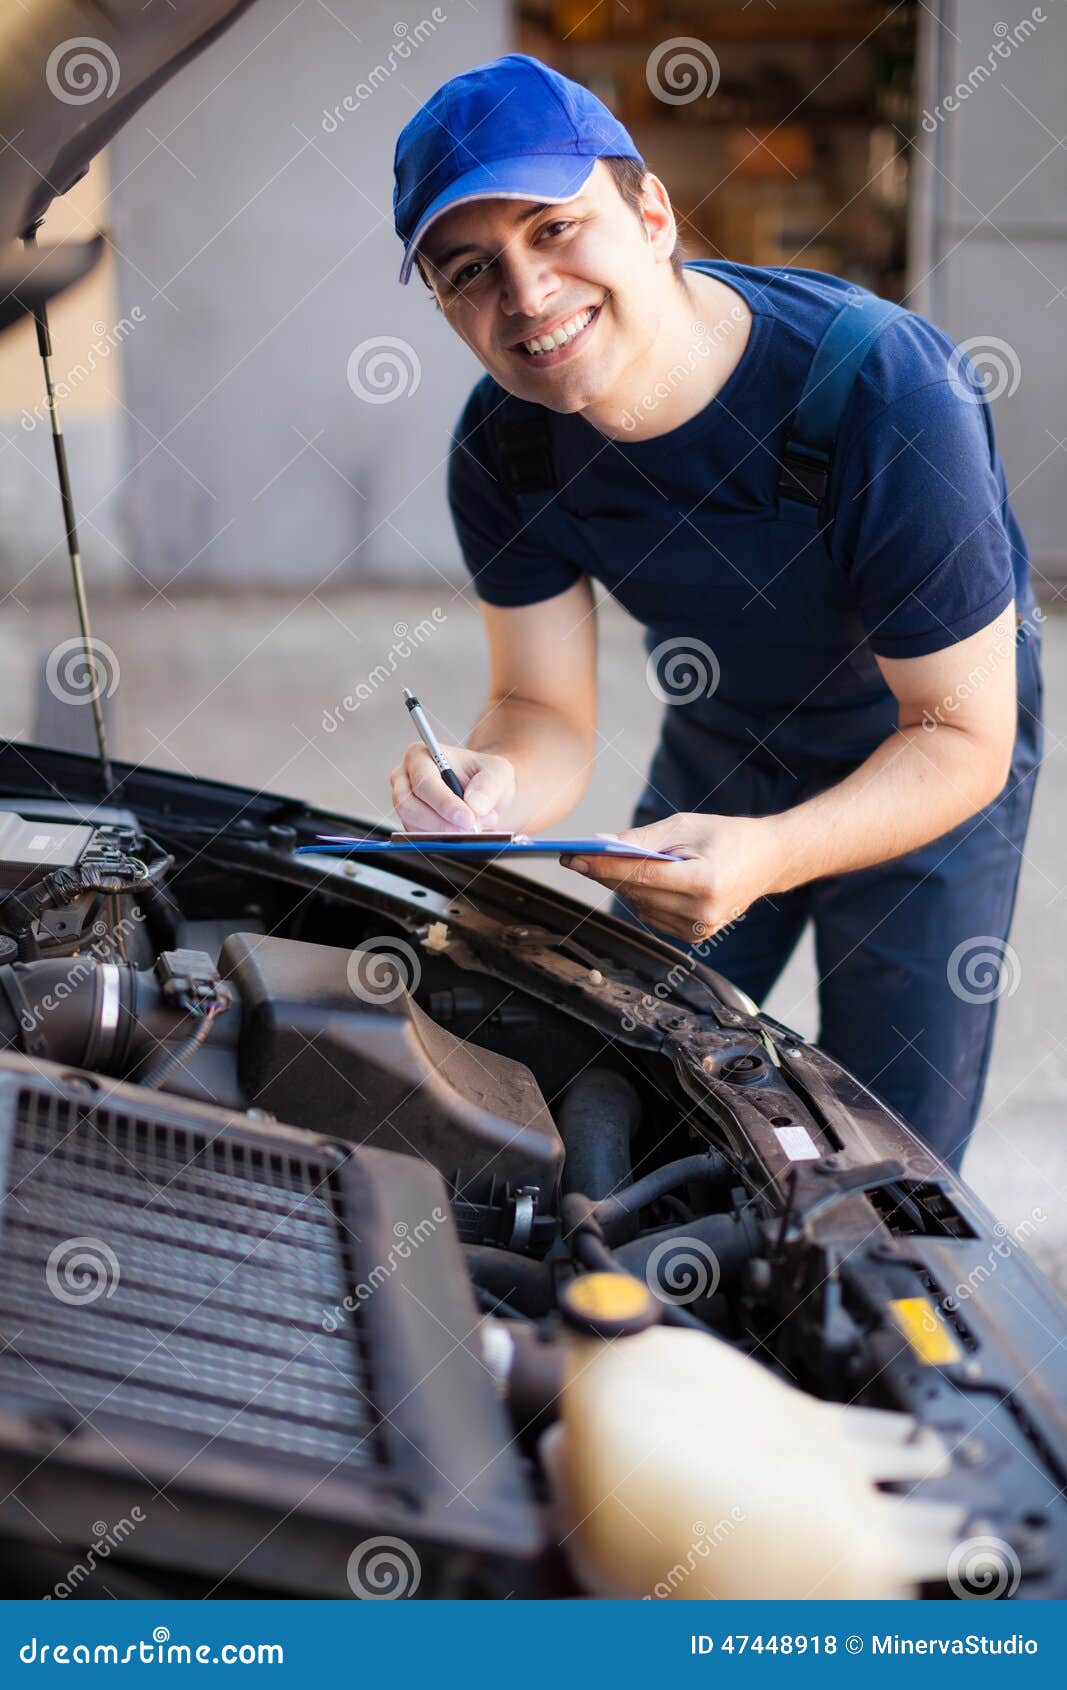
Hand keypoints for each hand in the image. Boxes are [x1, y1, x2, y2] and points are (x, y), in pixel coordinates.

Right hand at [390, 742, 516, 832]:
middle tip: (470, 831)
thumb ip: (488, 785)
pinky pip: (419, 839)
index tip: (467, 819)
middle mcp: (404, 778)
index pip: (424, 782)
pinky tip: (464, 834)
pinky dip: (443, 841)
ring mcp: (404, 802)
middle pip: (409, 806)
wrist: (485, 795)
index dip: (444, 803)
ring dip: (445, 833)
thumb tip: (474, 805)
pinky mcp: (410, 823)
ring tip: (476, 826)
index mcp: (420, 756)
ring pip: (413, 826)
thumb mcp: (497, 772)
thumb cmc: (485, 776)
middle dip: (441, 823)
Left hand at [562, 812, 781, 943]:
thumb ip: (643, 839)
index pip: (641, 876)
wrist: (767, 861)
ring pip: (640, 906)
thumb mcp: (686, 826)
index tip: (573, 857)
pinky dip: (639, 897)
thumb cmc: (726, 836)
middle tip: (577, 857)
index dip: (603, 866)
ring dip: (621, 886)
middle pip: (637, 893)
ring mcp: (700, 929)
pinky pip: (651, 916)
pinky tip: (639, 880)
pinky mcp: (695, 936)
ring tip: (605, 864)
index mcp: (705, 882)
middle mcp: (703, 913)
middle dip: (605, 873)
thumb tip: (600, 845)